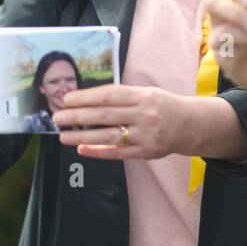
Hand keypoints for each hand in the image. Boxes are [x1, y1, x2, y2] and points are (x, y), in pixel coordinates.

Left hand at [53, 84, 194, 159]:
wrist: (189, 125)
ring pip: (108, 136)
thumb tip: (87, 100)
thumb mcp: (146, 93)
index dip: (86, 97)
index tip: (67, 99)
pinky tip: (82, 148)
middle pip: (105, 116)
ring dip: (82, 136)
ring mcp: (145, 135)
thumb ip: (121, 97)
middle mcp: (145, 115)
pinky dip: (98, 151)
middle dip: (78, 117)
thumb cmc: (161, 105)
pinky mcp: (145, 152)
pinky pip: (117, 153)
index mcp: (143, 96)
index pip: (109, 95)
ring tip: (63, 136)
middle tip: (57, 117)